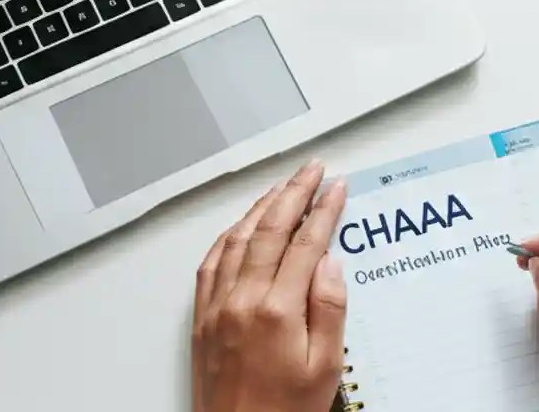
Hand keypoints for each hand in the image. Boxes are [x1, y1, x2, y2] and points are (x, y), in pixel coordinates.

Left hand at [192, 161, 348, 411]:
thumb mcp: (325, 368)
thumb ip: (329, 310)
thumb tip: (330, 263)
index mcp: (277, 311)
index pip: (305, 243)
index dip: (323, 210)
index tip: (336, 187)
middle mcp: (242, 301)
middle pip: (269, 229)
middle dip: (293, 193)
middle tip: (312, 170)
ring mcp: (217, 308)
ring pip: (237, 239)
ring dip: (261, 207)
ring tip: (281, 187)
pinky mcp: (202, 320)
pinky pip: (211, 263)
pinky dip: (228, 236)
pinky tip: (239, 227)